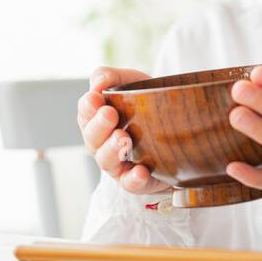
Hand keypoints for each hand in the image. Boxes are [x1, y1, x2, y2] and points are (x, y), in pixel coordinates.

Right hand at [77, 66, 172, 194]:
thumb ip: (110, 76)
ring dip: (113, 150)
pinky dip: (134, 179)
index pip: (85, 113)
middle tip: (110, 114)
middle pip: (92, 138)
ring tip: (123, 138)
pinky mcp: (136, 181)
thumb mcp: (130, 83)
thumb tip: (98, 83)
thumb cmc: (144, 105)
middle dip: (99, 125)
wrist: (176, 132)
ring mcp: (118, 163)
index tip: (96, 98)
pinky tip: (140, 171)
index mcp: (97, 119)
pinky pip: (130, 184)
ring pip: (107, 161)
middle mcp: (102, 143)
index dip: (88, 106)